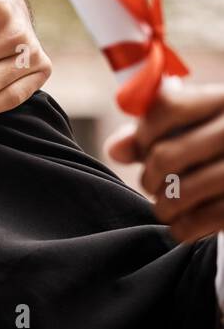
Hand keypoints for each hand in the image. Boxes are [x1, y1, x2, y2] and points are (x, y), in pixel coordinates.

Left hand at [107, 84, 223, 243]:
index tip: (145, 148)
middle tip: (154, 185)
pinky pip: (204, 220)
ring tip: (166, 206)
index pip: (165, 107)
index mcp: (223, 100)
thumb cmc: (222, 144)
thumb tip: (115, 149)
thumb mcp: (199, 125)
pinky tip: (183, 226)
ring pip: (180, 193)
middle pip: (166, 156)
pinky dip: (184, 228)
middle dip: (150, 177)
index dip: (143, 132)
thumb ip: (153, 129)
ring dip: (163, 206)